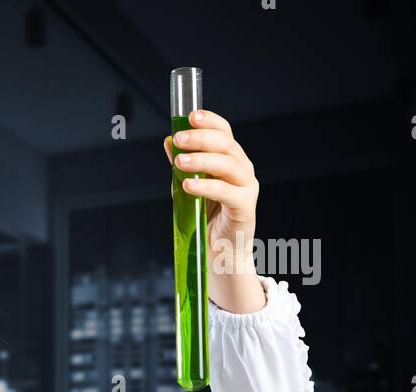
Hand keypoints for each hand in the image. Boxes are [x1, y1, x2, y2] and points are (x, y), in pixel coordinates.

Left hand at [164, 109, 265, 312]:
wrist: (219, 252)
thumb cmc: (205, 218)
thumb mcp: (189, 186)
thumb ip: (182, 164)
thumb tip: (169, 140)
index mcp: (230, 160)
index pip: (224, 132)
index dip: (210, 121)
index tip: (190, 116)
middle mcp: (242, 169)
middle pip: (227, 144)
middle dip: (202, 138)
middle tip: (180, 139)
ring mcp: (246, 187)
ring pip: (228, 164)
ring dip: (202, 160)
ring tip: (180, 163)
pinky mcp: (245, 207)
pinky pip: (227, 192)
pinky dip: (207, 186)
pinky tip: (189, 186)